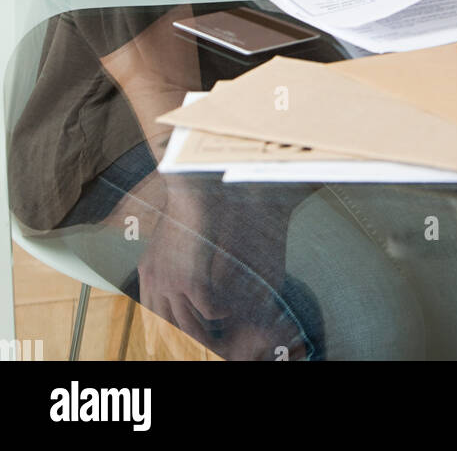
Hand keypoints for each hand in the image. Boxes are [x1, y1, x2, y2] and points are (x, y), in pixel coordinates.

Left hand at [135, 184, 307, 359]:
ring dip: (206, 334)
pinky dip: (220, 313)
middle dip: (185, 340)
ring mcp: (171, 282)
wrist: (191, 191)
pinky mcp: (191, 279)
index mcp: (148, 273)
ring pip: (188, 324)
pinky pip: (208, 309)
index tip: (180, 340)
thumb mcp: (170, 237)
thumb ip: (171, 257)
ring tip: (220, 337)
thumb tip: (181, 269)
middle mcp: (155, 282)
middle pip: (168, 326)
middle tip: (203, 346)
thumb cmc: (186, 206)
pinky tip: (229, 310)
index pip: (152, 314)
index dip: (166, 331)